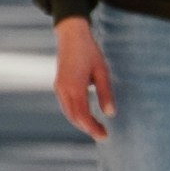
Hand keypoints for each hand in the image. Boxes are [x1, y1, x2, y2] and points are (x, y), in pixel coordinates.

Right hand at [54, 13, 114, 140]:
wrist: (71, 35)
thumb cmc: (89, 51)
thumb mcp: (102, 71)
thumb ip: (105, 93)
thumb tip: (110, 114)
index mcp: (74, 87)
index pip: (82, 116)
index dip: (93, 129)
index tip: (105, 136)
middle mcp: (63, 90)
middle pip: (74, 118)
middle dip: (88, 128)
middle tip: (103, 134)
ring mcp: (59, 87)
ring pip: (68, 113)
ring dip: (81, 122)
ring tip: (97, 127)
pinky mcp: (59, 85)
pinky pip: (66, 105)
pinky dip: (76, 114)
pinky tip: (87, 115)